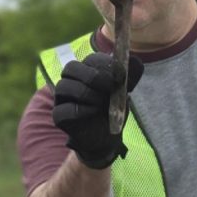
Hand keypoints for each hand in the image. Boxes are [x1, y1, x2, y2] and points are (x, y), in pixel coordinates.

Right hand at [51, 52, 144, 169]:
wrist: (107, 137)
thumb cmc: (112, 110)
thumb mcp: (124, 92)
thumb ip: (130, 76)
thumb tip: (138, 62)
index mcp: (86, 70)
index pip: (90, 59)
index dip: (105, 64)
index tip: (121, 76)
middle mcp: (71, 80)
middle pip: (71, 68)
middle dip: (93, 76)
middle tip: (111, 87)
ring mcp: (63, 98)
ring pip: (64, 86)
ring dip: (87, 93)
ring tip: (102, 104)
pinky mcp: (59, 115)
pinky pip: (63, 109)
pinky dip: (80, 110)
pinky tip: (93, 113)